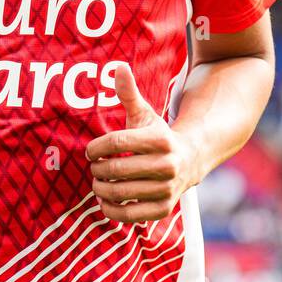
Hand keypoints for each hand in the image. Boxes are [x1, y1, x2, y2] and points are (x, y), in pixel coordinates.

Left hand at [85, 63, 201, 222]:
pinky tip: (106, 200)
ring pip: (120, 193)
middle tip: (94, 168)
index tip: (90, 151)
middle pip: (116, 169)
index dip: (96, 148)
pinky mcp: (163, 209)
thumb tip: (118, 66)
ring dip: (101, 189)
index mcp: (160, 140)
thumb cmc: (158, 136)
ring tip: (98, 183)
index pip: (117, 143)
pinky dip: (112, 210)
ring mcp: (167, 189)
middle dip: (98, 169)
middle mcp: (167, 166)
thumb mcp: (144, 114)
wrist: (190, 160)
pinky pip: (129, 215)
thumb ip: (129, 94)